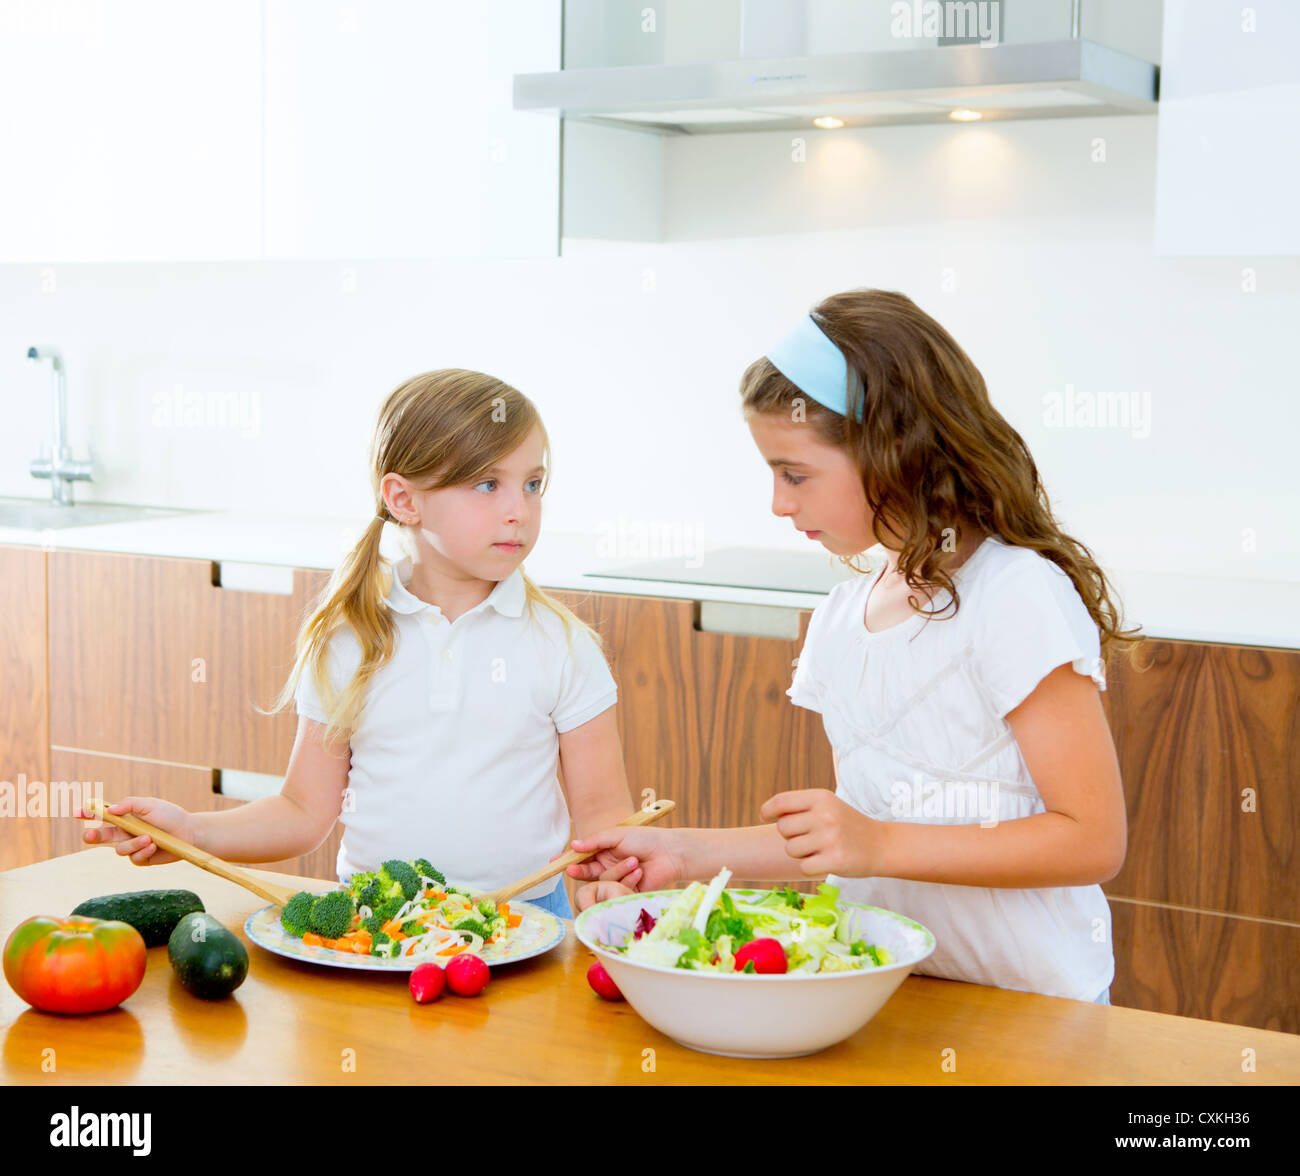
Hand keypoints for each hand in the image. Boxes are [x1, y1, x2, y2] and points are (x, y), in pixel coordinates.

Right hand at [79, 796, 195, 865]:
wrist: (189, 832)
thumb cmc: (170, 815)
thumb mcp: (151, 805)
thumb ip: (130, 805)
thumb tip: (111, 809)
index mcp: (125, 818)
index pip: (102, 817)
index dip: (88, 815)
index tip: (78, 813)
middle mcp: (126, 832)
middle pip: (102, 837)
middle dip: (93, 837)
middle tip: (88, 836)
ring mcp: (132, 846)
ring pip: (120, 849)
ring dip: (133, 843)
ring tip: (149, 837)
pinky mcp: (141, 858)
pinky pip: (134, 858)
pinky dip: (143, 851)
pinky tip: (154, 845)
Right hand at [563, 826, 682, 894]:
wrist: (670, 854)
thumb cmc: (645, 839)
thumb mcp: (618, 835)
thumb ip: (595, 841)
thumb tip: (573, 845)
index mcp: (604, 851)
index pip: (581, 857)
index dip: (568, 859)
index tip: (553, 861)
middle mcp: (608, 866)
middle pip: (586, 873)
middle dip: (579, 870)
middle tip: (572, 869)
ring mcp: (616, 880)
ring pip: (603, 881)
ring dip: (618, 870)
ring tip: (634, 860)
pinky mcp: (625, 893)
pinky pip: (616, 890)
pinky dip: (627, 880)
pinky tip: (639, 870)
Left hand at [758, 789, 883, 877]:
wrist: (881, 844)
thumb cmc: (846, 825)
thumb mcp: (827, 805)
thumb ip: (799, 807)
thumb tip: (765, 813)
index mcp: (821, 798)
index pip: (781, 801)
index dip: (768, 809)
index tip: (764, 816)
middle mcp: (825, 815)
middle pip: (783, 828)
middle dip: (790, 836)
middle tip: (810, 837)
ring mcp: (830, 838)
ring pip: (791, 849)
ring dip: (801, 853)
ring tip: (820, 848)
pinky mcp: (835, 860)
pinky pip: (804, 867)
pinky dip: (810, 867)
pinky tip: (826, 861)